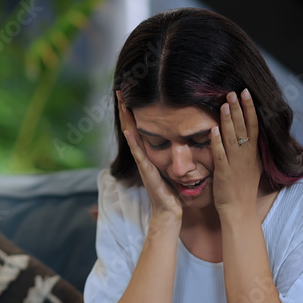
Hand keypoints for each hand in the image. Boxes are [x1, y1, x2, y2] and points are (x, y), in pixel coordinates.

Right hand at [117, 91, 182, 223]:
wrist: (170, 212)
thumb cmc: (172, 192)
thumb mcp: (172, 168)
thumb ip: (172, 154)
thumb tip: (181, 140)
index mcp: (149, 154)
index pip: (139, 127)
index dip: (134, 111)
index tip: (130, 94)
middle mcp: (143, 156)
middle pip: (131, 127)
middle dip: (126, 109)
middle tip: (120, 90)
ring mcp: (143, 164)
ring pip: (132, 137)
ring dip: (126, 119)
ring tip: (122, 103)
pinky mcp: (147, 172)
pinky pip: (139, 154)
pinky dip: (133, 141)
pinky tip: (129, 130)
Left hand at [210, 89, 262, 214]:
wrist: (239, 209)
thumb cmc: (243, 188)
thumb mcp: (252, 165)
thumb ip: (249, 149)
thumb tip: (248, 133)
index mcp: (252, 152)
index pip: (253, 125)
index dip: (249, 108)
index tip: (246, 92)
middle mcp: (246, 155)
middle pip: (243, 127)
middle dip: (238, 109)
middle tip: (233, 92)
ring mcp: (235, 163)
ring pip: (232, 138)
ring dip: (228, 120)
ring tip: (225, 104)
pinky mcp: (224, 172)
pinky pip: (220, 154)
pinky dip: (217, 142)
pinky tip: (214, 129)